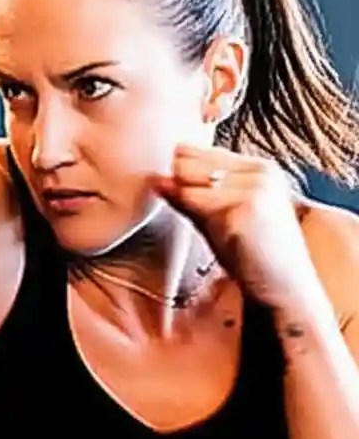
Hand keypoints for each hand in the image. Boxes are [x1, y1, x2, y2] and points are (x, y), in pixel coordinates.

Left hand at [153, 143, 318, 308]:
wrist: (283, 286)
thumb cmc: (250, 253)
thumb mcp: (216, 217)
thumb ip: (187, 195)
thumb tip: (155, 179)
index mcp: (257, 167)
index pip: (197, 152)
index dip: (182, 177)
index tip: (195, 202)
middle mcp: (259, 170)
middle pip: (187, 164)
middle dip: (185, 192)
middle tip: (213, 220)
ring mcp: (255, 186)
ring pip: (187, 182)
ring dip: (193, 209)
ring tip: (222, 230)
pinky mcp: (247, 206)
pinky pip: (195, 202)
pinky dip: (200, 222)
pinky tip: (226, 237)